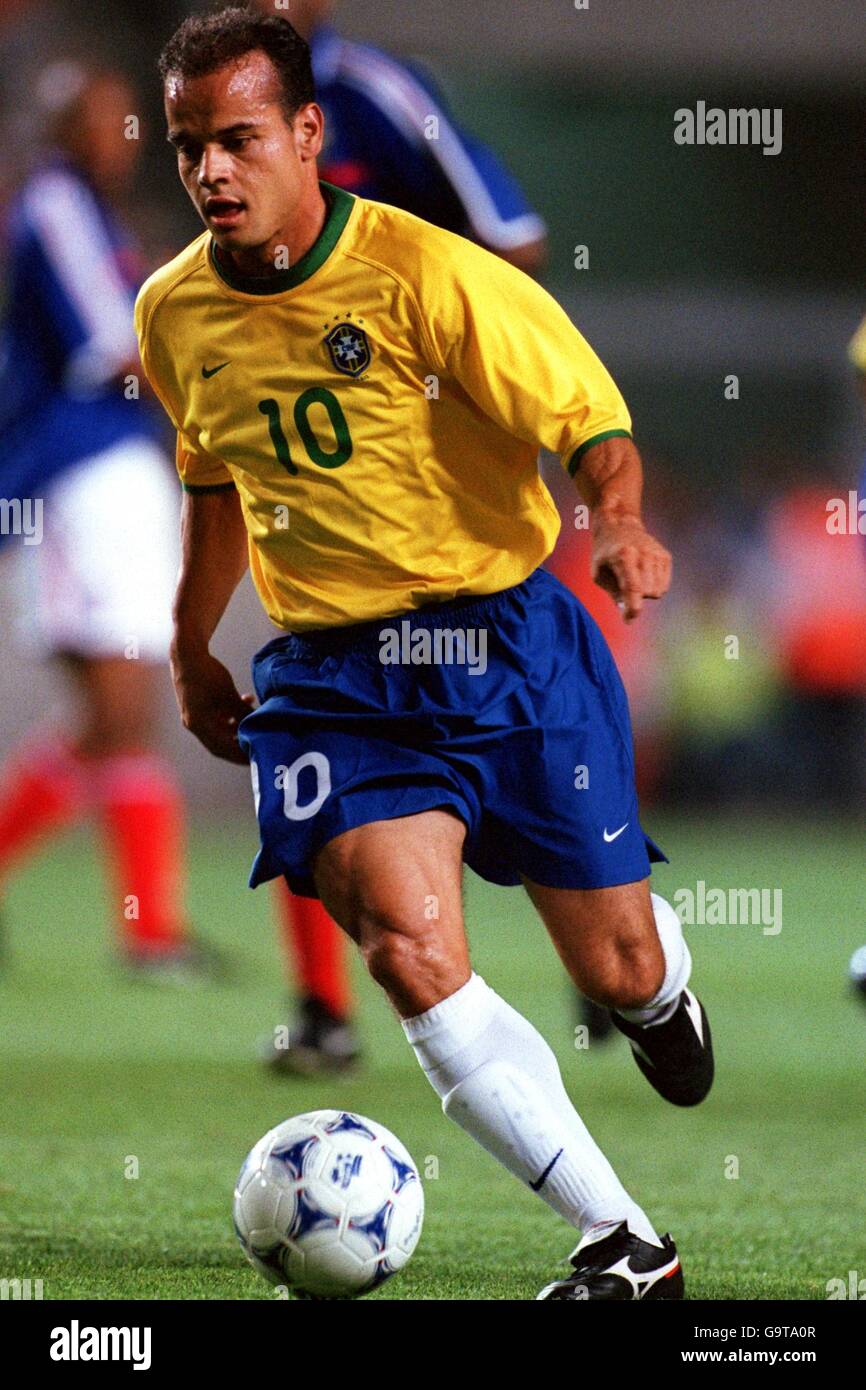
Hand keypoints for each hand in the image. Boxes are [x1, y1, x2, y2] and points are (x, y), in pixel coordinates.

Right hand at [170, 646, 255, 764]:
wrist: (187, 653)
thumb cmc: (207, 674)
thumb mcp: (229, 696)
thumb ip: (243, 714)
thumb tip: (260, 727)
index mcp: (198, 725)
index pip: (221, 749)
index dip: (239, 755)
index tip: (255, 757)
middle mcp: (194, 723)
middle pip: (220, 741)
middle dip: (241, 743)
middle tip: (260, 744)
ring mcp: (195, 714)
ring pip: (220, 726)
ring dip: (238, 725)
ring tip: (256, 719)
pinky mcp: (198, 704)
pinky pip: (217, 714)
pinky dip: (232, 712)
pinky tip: (247, 700)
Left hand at [591, 512, 671, 622]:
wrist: (620, 526)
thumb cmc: (605, 554)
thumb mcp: (599, 573)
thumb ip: (613, 593)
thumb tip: (629, 614)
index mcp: (623, 556)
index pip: (633, 587)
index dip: (632, 608)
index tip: (628, 619)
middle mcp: (644, 553)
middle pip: (647, 592)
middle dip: (635, 598)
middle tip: (624, 587)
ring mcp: (657, 554)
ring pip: (658, 591)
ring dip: (645, 593)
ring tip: (634, 579)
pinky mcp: (666, 557)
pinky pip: (664, 586)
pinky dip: (653, 587)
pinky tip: (643, 576)